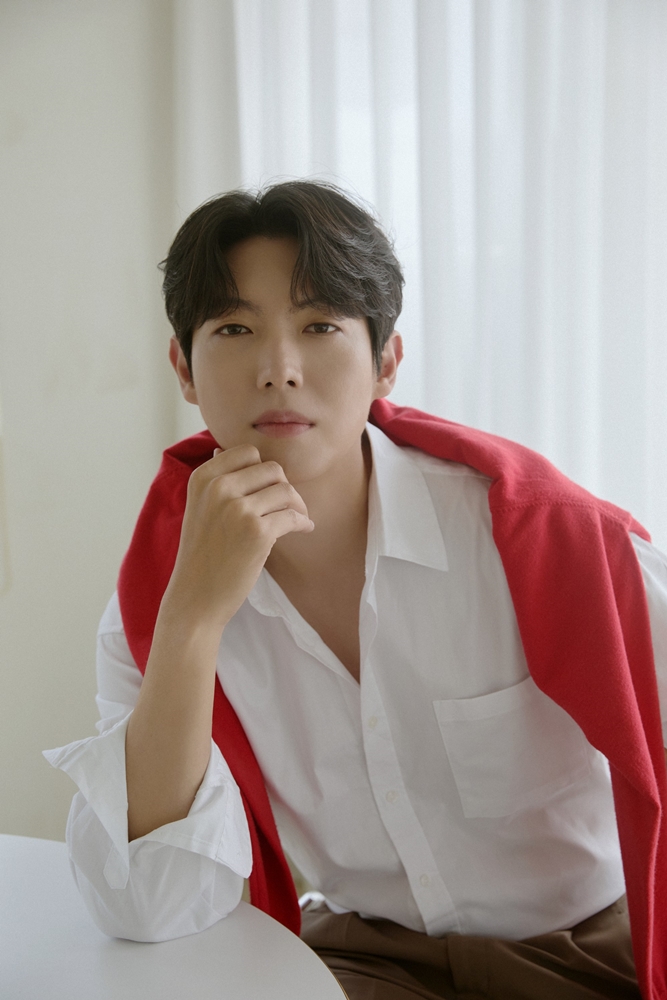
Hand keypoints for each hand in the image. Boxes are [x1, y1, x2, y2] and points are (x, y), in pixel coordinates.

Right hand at [161, 444, 313, 632]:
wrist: (195, 597)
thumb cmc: (201, 554)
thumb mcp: (198, 508)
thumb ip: (214, 480)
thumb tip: (222, 449)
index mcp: (203, 478)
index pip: (248, 452)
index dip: (264, 470)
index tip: (269, 489)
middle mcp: (219, 488)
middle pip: (272, 469)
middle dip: (284, 487)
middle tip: (287, 506)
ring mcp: (238, 509)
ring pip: (286, 490)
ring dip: (297, 505)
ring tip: (297, 518)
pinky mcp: (258, 532)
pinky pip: (293, 516)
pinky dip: (303, 522)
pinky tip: (303, 529)